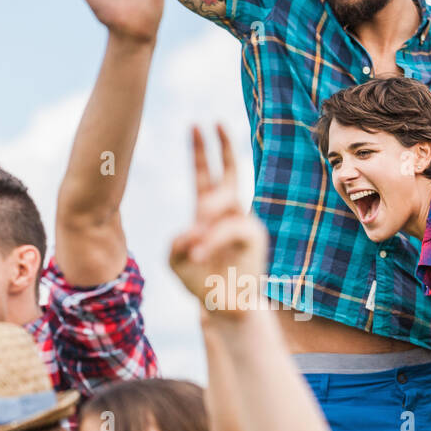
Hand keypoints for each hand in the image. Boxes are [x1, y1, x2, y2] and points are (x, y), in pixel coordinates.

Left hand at [169, 126, 267, 316]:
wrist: (225, 308)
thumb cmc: (201, 283)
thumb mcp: (176, 260)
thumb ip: (176, 242)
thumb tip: (194, 230)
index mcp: (210, 214)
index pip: (206, 176)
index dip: (201, 151)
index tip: (197, 124)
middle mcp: (231, 213)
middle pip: (227, 174)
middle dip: (219, 147)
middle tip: (210, 122)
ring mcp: (245, 222)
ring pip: (223, 203)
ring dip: (205, 221)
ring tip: (196, 248)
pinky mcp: (254, 236)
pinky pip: (229, 228)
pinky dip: (213, 240)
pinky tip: (200, 253)